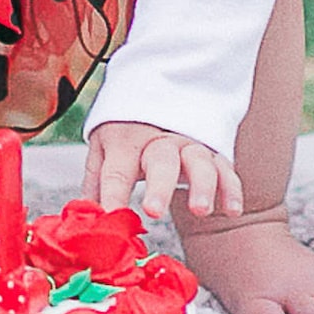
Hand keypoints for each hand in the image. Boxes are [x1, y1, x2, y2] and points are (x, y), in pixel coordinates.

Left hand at [82, 119, 241, 221]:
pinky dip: (230, 188)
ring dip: (201, 185)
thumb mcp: (103, 148)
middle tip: (153, 210)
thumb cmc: (127, 130)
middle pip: (160, 161)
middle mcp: (159, 139)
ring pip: (198, 161)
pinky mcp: (211, 151)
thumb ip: (95, 183)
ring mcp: (188, 144)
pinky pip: (225, 168)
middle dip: (158, 186)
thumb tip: (83, 219)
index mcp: (125, 139)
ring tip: (200, 210)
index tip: (110, 219)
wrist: (158, 94)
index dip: (112, 195)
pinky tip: (231, 210)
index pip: (117, 170)